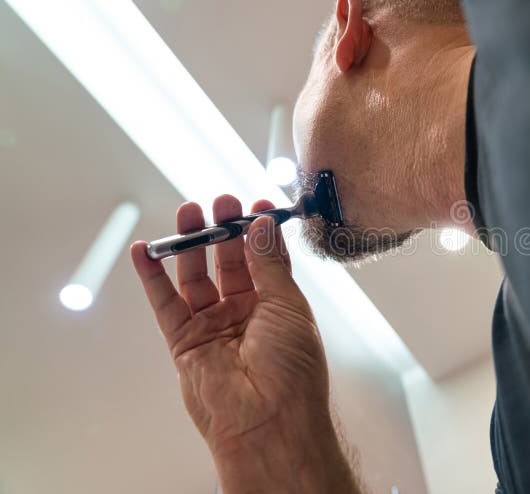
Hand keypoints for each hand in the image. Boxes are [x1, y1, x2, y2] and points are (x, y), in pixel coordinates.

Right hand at [131, 195, 359, 492]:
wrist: (268, 419)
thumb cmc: (291, 368)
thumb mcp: (287, 305)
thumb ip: (269, 263)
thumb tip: (262, 224)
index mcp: (277, 306)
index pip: (265, 259)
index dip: (258, 232)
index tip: (253, 204)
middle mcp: (245, 314)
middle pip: (229, 263)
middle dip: (224, 230)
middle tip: (220, 201)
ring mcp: (214, 327)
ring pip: (196, 277)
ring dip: (190, 244)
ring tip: (189, 212)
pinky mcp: (185, 341)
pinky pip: (165, 303)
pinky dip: (153, 277)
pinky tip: (146, 249)